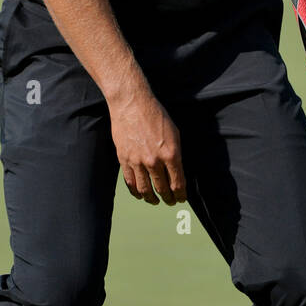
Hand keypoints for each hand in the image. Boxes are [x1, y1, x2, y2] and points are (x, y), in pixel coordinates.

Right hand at [109, 86, 186, 205]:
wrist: (131, 103)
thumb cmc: (155, 115)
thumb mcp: (174, 133)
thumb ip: (176, 153)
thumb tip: (177, 170)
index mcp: (171, 154)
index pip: (177, 183)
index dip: (180, 194)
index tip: (181, 198)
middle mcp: (154, 161)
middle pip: (162, 188)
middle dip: (168, 198)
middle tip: (170, 201)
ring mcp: (138, 162)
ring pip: (145, 189)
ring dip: (152, 199)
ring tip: (155, 201)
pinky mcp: (124, 160)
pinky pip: (130, 182)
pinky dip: (136, 192)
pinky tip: (140, 195)